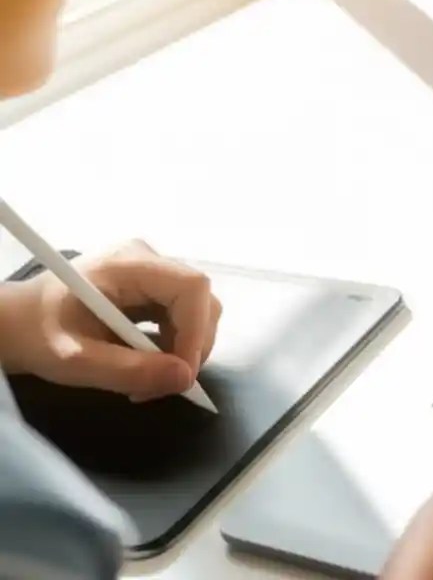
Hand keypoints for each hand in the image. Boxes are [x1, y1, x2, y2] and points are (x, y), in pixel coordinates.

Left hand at [0, 240, 220, 402]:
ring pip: (197, 312)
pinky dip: (174, 348)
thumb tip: (184, 378)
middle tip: (162, 385)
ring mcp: (152, 274)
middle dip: (191, 348)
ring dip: (183, 352)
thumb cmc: (37, 334)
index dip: (197, 331)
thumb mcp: (76, 360)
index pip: (191, 288)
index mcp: (129, 264)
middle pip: (201, 301)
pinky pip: (182, 318)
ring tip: (148, 380)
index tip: (182, 373)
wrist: (16, 323)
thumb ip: (129, 371)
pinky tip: (146, 365)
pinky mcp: (152, 290)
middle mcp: (148, 261)